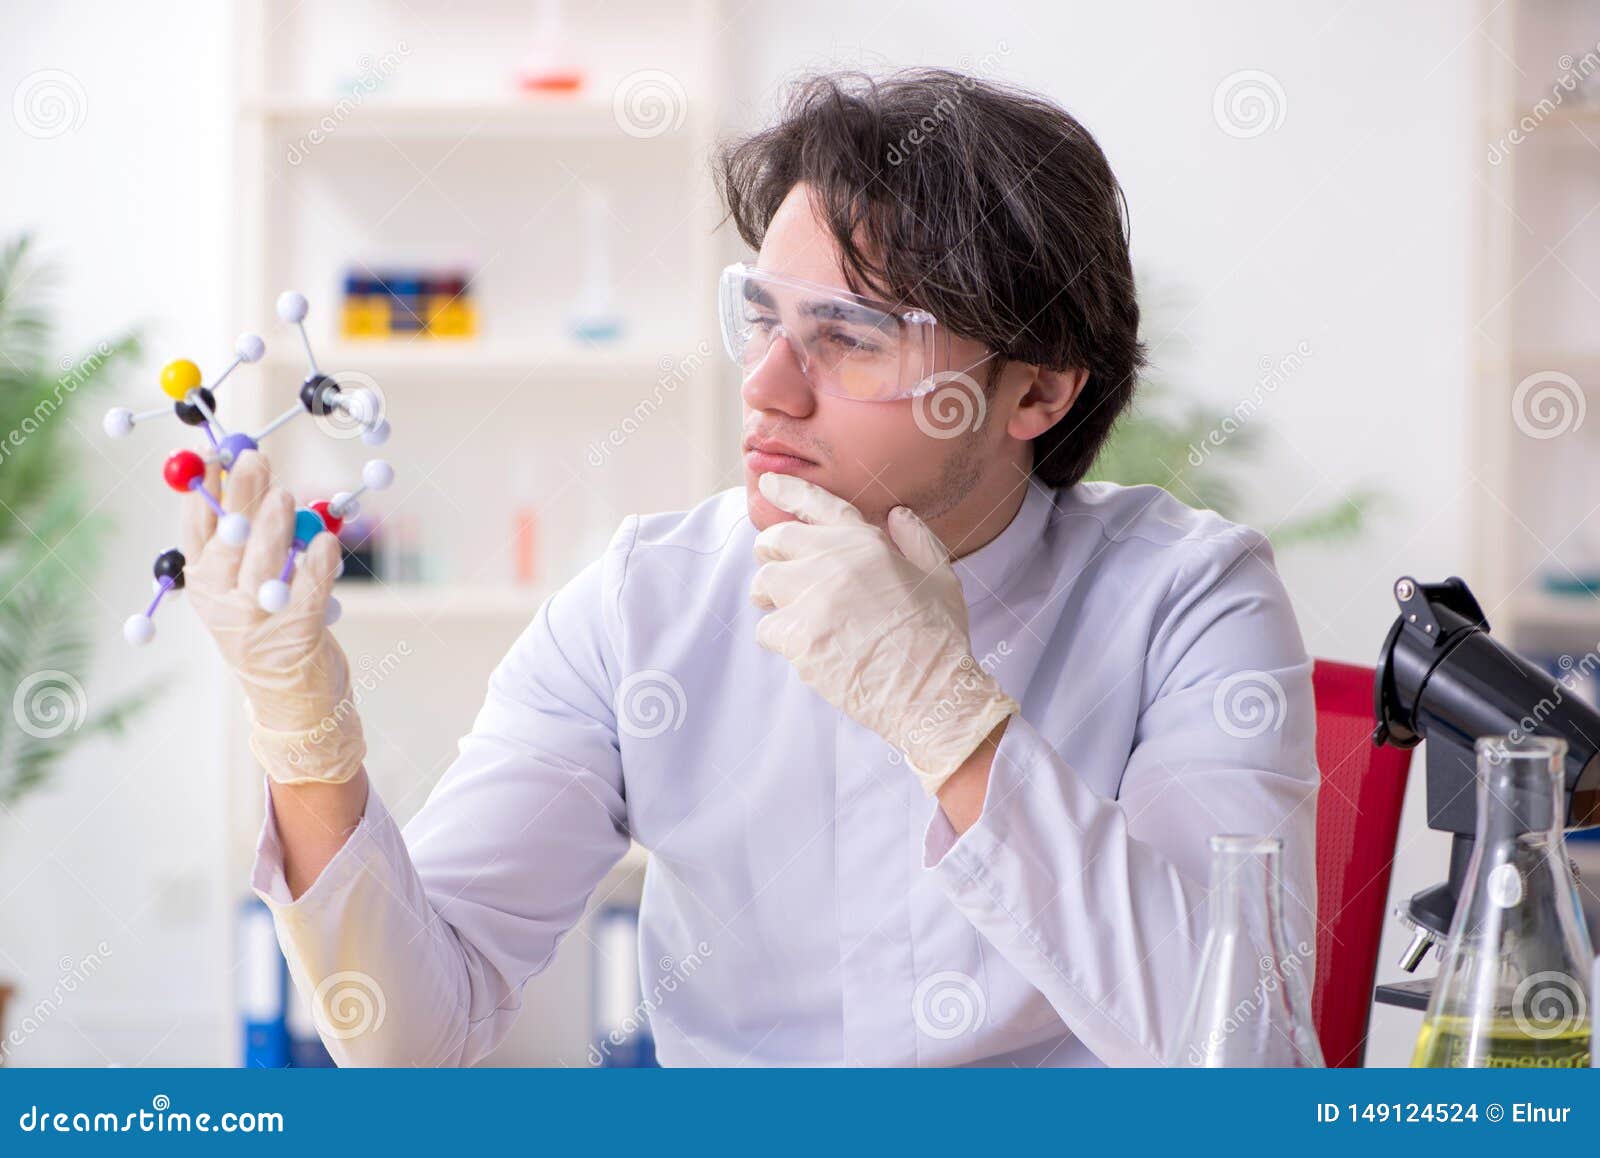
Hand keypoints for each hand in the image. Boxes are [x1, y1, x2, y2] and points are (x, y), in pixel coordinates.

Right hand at [180, 451, 365, 783]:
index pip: (196, 529)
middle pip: (229, 538)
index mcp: (202, 585)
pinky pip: (310, 589)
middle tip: (256, 459)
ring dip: (275, 525)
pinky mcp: (298, 632)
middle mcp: (222, 602)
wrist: (292, 699)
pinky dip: (319, 562)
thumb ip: (242, 542)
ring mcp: (258, 619)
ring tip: (285, 494)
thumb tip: (251, 478)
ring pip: (264, 562)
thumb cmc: (269, 629)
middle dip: (241, 495)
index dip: (203, 490)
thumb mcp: (239, 589)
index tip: (213, 455)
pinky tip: (325, 540)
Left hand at [749, 472, 1017, 793]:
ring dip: (769, 595)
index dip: (790, 489)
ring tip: (786, 613)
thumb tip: (897, 514)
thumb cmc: (939, 639)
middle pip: (777, 539)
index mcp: (868, 543)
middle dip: (771, 552)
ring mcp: (814, 597)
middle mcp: (835, 561)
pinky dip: (777, 637)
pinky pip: (767, 627)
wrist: (930, 692)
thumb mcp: (941, 577)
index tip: (768, 481)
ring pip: (765, 581)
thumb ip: (917, 540)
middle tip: (777, 570)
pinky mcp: (800, 635)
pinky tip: (802, 648)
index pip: (819, 504)